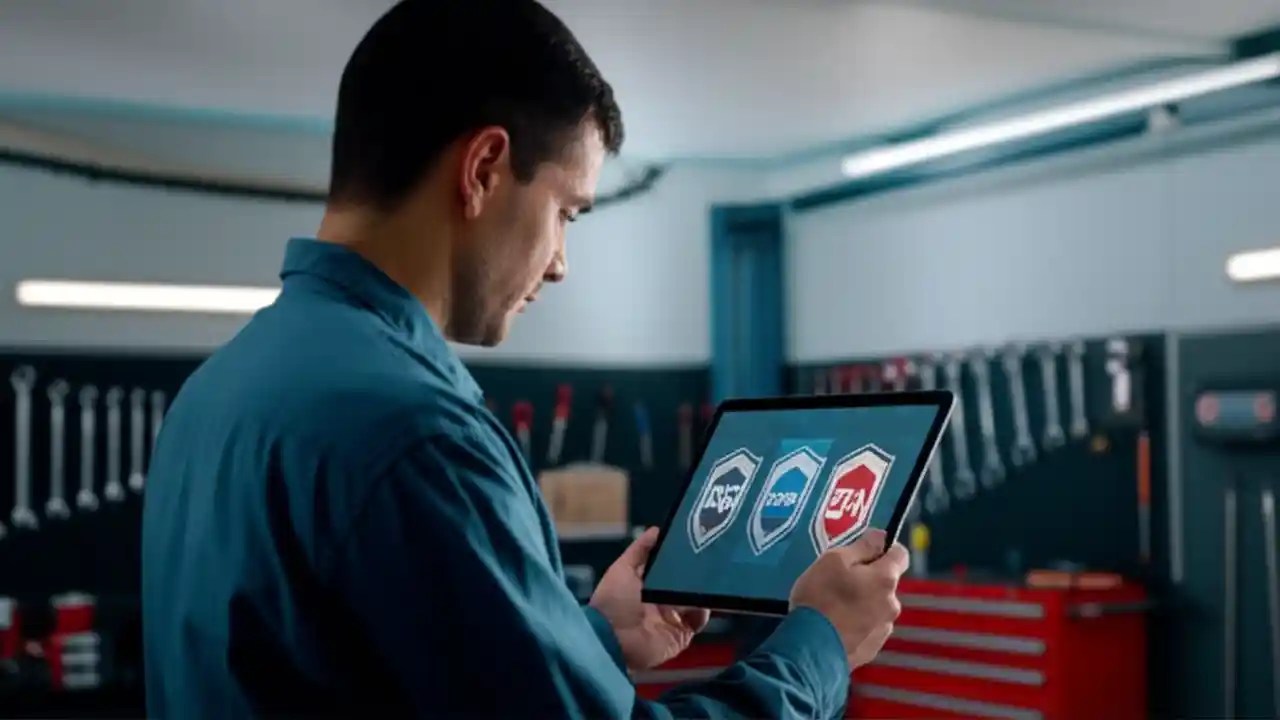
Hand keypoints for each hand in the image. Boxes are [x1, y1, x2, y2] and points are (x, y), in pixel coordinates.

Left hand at [589, 527, 710, 671]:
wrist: (612, 639)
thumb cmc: (613, 600)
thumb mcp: (622, 569)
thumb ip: (640, 550)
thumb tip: (657, 529)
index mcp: (648, 585)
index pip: (671, 569)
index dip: (681, 559)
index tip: (697, 543)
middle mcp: (662, 601)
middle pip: (686, 585)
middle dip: (697, 575)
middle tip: (712, 560)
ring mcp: (673, 619)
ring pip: (696, 601)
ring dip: (702, 591)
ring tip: (710, 579)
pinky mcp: (680, 635)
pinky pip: (698, 621)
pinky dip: (702, 612)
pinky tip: (702, 602)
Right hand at [789, 528, 908, 668]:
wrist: (810, 649)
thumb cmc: (820, 597)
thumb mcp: (833, 560)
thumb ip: (861, 546)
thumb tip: (881, 536)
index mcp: (886, 579)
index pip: (900, 554)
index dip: (883, 547)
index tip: (863, 550)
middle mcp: (892, 604)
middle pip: (885, 583)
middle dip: (868, 579)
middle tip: (839, 581)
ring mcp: (883, 629)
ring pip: (877, 606)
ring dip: (863, 603)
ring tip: (834, 608)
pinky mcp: (872, 649)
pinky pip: (868, 628)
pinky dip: (857, 624)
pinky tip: (836, 626)